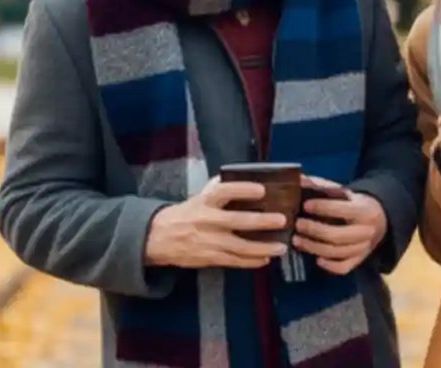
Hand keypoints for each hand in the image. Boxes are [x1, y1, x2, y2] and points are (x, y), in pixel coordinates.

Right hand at [144, 178, 288, 268]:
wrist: (158, 238)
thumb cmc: (185, 214)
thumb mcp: (198, 197)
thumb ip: (218, 188)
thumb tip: (242, 177)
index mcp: (204, 202)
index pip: (224, 192)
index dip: (243, 190)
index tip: (262, 189)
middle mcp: (207, 221)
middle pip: (237, 221)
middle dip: (262, 222)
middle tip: (282, 220)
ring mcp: (209, 242)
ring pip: (240, 247)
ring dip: (263, 248)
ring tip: (281, 247)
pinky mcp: (209, 258)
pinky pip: (234, 261)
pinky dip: (251, 262)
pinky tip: (266, 259)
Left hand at [293, 178, 387, 274]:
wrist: (379, 219)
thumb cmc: (354, 203)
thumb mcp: (344, 192)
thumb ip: (323, 186)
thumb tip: (300, 180)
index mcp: (363, 210)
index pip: (342, 210)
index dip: (322, 208)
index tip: (305, 205)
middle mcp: (366, 231)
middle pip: (337, 235)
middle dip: (314, 231)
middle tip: (297, 225)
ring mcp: (363, 248)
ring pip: (337, 253)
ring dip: (314, 248)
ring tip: (297, 240)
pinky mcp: (359, 260)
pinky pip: (344, 268)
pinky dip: (329, 266)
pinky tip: (317, 259)